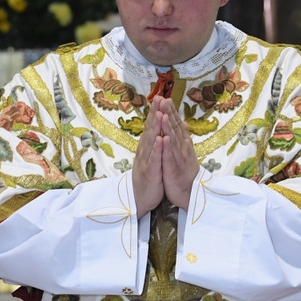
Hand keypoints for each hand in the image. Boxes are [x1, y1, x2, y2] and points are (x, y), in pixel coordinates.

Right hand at [132, 101, 164, 217]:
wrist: (139, 201)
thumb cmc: (148, 180)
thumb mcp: (152, 160)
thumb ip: (155, 146)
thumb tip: (160, 132)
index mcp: (146, 150)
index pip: (151, 128)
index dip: (155, 113)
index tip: (160, 98)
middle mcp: (144, 153)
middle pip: (150, 131)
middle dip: (154, 114)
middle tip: (158, 99)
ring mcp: (145, 162)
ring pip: (151, 142)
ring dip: (155, 128)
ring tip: (160, 114)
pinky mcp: (150, 173)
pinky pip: (155, 160)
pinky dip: (158, 150)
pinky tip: (161, 140)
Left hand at [158, 97, 198, 208]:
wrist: (188, 194)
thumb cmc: (184, 173)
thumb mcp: (183, 153)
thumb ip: (182, 138)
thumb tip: (183, 124)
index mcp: (182, 145)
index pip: (175, 125)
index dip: (170, 112)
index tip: (164, 98)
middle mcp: (182, 149)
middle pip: (175, 129)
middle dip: (169, 114)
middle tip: (164, 99)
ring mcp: (179, 159)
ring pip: (172, 141)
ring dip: (168, 127)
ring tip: (163, 114)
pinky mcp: (174, 170)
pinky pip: (170, 158)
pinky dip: (167, 148)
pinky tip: (164, 139)